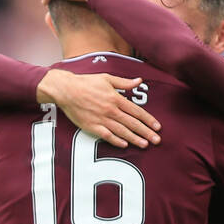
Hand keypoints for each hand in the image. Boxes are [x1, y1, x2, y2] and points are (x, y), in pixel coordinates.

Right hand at [39, 69, 160, 147]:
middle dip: (146, 132)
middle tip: (157, 140)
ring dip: (135, 139)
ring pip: (122, 131)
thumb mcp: (107, 78)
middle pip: (132, 123)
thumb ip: (124, 82)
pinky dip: (116, 140)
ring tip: (145, 145)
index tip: (158, 127)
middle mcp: (111, 110)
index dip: (148, 120)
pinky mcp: (92, 126)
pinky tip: (124, 145)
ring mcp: (101, 119)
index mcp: (116, 98)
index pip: (137, 111)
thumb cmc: (86, 83)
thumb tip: (139, 81)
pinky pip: (106, 136)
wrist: (66, 90)